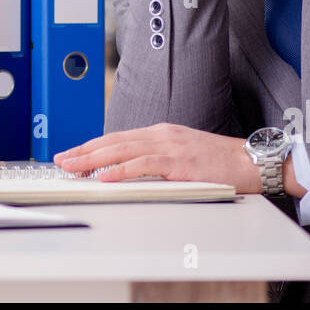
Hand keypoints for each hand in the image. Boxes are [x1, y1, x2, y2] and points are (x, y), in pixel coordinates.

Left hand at [53, 122, 264, 193]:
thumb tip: (128, 170)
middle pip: (113, 141)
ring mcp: (169, 146)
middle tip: (61, 160)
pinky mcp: (179, 162)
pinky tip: (105, 176)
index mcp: (160, 133)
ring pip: (122, 150)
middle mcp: (161, 135)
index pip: (117, 138)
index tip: (71, 153)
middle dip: (84, 151)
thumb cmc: (218, 161)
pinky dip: (121, 170)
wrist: (248, 160)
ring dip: (94, 159)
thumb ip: (156, 158)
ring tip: (73, 167)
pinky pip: (144, 165)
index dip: (91, 146)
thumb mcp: (181, 154)